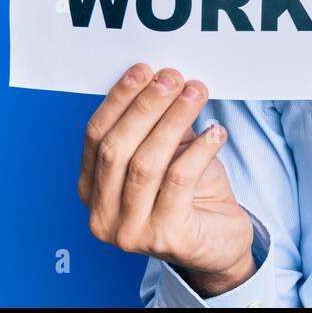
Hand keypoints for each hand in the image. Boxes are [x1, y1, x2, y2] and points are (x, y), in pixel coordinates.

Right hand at [79, 63, 256, 297]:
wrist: (219, 243)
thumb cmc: (191, 195)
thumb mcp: (168, 154)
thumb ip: (157, 124)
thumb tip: (162, 77)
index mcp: (92, 189)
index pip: (95, 136)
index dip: (118, 100)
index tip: (143, 70)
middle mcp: (103, 214)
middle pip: (116, 149)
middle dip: (146, 106)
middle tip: (173, 78)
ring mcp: (131, 231)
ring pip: (146, 164)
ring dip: (173, 121)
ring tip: (196, 93)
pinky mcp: (167, 237)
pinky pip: (179, 181)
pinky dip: (199, 150)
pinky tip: (215, 131)